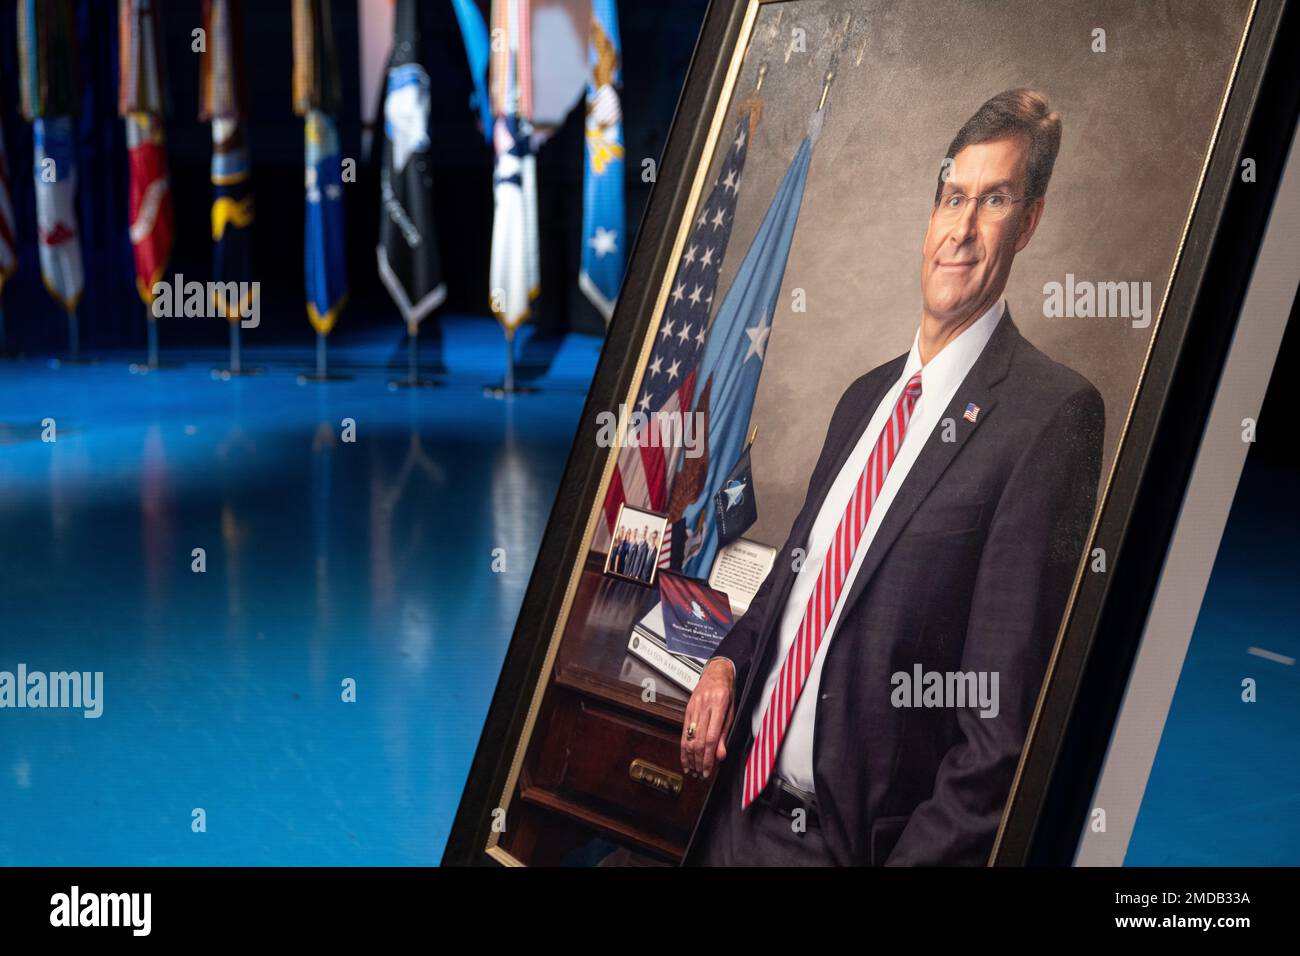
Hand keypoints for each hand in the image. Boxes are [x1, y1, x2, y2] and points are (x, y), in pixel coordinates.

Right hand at [681, 658, 734, 779]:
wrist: (716, 672)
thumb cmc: (727, 691)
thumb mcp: (732, 711)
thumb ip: (724, 734)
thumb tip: (720, 755)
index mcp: (719, 706)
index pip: (711, 738)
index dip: (709, 757)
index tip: (709, 770)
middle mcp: (704, 707)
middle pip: (699, 740)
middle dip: (699, 761)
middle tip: (701, 775)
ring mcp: (694, 708)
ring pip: (689, 737)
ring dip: (690, 757)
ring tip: (693, 771)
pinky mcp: (687, 710)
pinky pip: (684, 731)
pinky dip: (684, 747)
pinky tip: (686, 757)